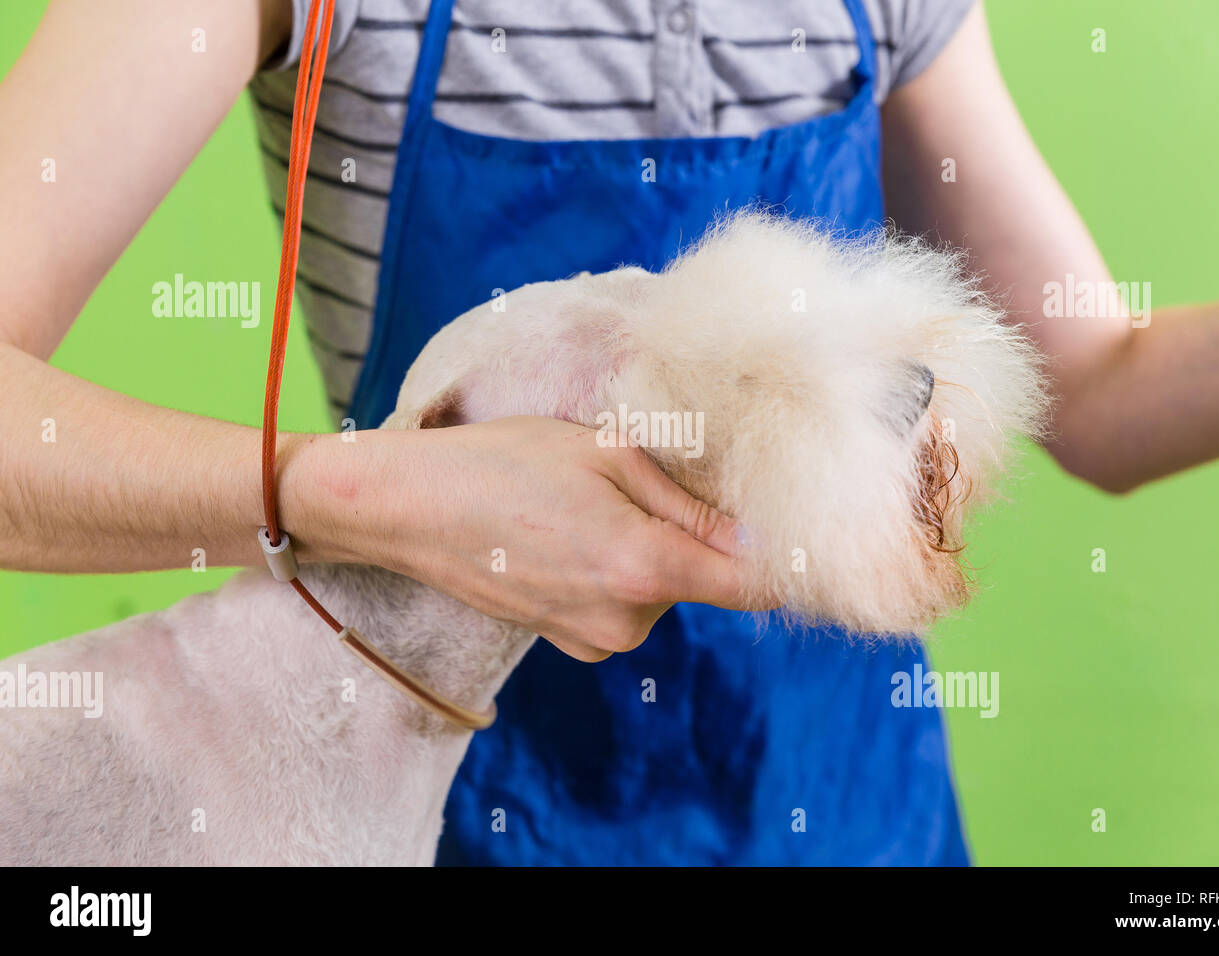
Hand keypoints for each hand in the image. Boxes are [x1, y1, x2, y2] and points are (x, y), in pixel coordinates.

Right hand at [291, 416, 770, 660]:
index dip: (781, 555)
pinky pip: (624, 603)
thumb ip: (690, 504)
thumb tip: (756, 534)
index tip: (781, 519)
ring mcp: (597, 639)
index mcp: (646, 568)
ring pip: (664, 589)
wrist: (410, 509)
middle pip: (706, 579)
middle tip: (643, 479)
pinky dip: (617, 570)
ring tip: (588, 504)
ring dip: (651, 548)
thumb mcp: (608, 456)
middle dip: (695, 533)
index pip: (757, 585)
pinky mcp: (571, 642)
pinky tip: (568, 533)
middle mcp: (629, 621)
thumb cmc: (504, 464)